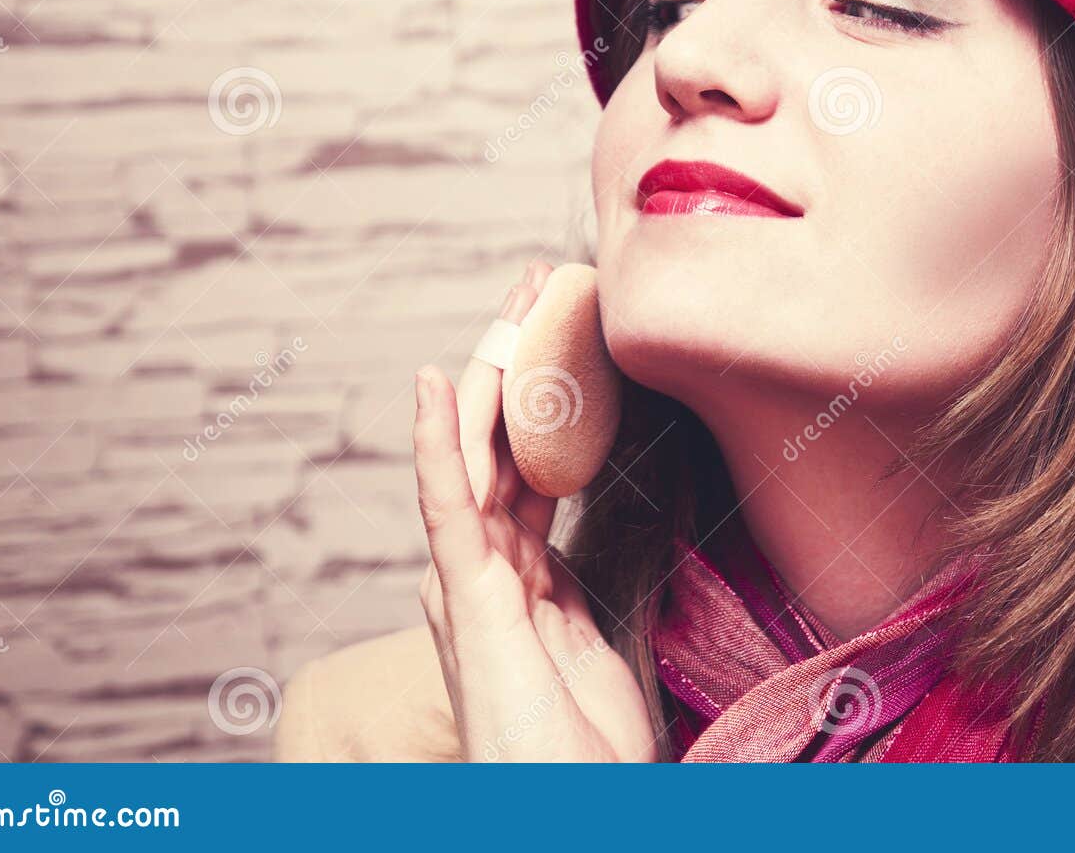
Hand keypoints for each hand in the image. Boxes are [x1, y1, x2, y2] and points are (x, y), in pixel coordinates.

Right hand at [411, 259, 656, 761]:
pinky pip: (448, 506)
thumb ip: (609, 572)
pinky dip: (437, 440)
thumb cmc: (589, 748)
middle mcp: (482, 568)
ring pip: (476, 451)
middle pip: (498, 439)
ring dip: (493, 368)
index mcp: (517, 574)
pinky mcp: (465, 602)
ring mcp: (467, 583)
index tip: (572, 315)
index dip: (547, 386)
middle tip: (545, 276)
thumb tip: (641, 510)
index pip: (529, 457)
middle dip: (519, 354)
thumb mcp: (611, 635)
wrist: (573, 807)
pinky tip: (433, 379)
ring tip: (517, 296)